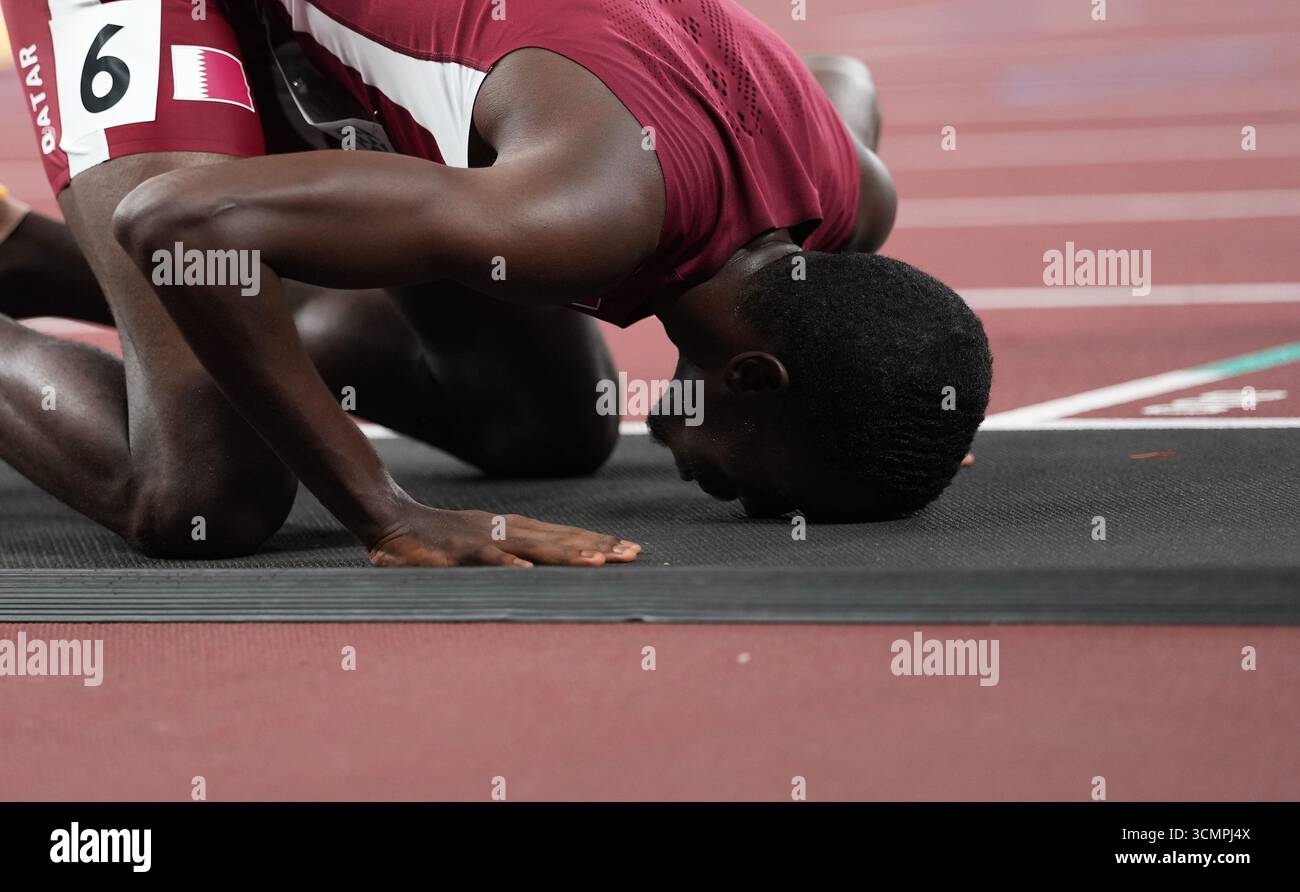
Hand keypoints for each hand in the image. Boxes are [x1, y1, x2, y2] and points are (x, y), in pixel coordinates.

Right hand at [367, 505, 641, 567]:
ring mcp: (484, 538)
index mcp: (513, 529)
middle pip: (561, 538)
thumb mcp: (481, 546)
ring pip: (533, 545)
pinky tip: (527, 572)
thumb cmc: (437, 541)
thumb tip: (538, 570)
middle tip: (634, 553)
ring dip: (567, 553)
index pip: (565, 535)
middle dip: (599, 545)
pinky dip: (507, 563)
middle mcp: (506, 529)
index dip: (598, 541)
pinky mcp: (458, 550)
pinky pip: (487, 558)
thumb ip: (509, 555)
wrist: (390, 522)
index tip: (630, 549)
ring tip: (599, 562)